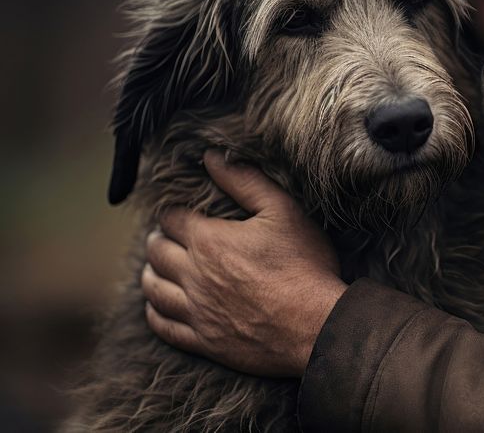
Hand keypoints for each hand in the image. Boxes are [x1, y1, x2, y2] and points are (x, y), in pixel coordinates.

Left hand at [142, 149, 346, 376]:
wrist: (316, 325)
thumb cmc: (304, 265)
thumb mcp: (283, 211)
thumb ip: (245, 181)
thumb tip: (212, 157)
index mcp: (209, 240)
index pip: (171, 218)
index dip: (172, 212)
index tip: (180, 212)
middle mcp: (194, 275)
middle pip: (156, 252)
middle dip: (159, 239)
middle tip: (167, 236)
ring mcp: (197, 311)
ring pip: (153, 290)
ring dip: (151, 274)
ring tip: (158, 267)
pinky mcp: (204, 341)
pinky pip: (164, 326)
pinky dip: (155, 312)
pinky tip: (159, 306)